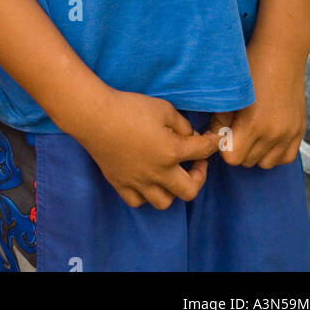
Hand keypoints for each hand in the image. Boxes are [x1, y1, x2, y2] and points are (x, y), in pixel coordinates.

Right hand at [74, 88, 220, 208]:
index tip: (215, 140)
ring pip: (164, 202)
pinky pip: (137, 201)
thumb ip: (181, 124)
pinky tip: (145, 180)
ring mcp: (138, 182)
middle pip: (189, 190)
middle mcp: (158, 173)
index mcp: (171, 152)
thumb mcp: (162, 108)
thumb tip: (188, 135)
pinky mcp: (120, 183)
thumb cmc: (129, 108)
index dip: (212, 144)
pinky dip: (145, 194)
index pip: (202, 151)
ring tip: (170, 174)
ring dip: (172, 190)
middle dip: (199, 177)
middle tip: (195, 163)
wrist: (94, 116)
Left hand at [209, 36, 306, 168]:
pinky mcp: (299, 131)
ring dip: (256, 152)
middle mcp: (275, 134)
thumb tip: (213, 138)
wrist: (281, 53)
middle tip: (235, 127)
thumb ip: (219, 120)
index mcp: (255, 124)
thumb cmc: (251, 66)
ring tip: (251, 131)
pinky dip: (274, 152)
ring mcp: (290, 134)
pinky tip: (266, 135)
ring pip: (266, 163)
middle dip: (238, 148)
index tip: (223, 130)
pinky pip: (285, 157)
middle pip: (248, 162)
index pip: (232, 157)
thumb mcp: (230, 93)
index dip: (223, 146)